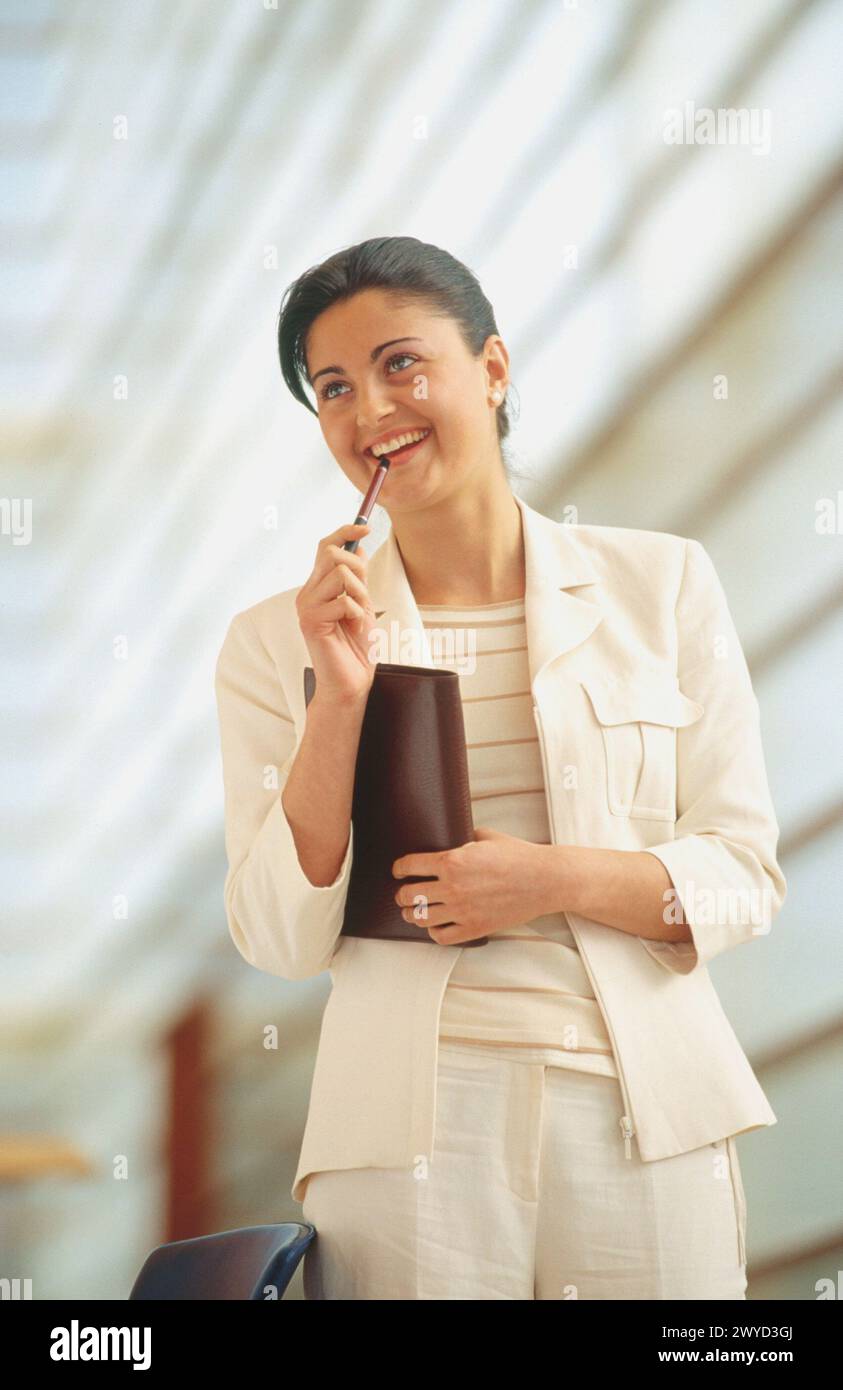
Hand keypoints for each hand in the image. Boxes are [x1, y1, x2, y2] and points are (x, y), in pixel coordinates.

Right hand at [295, 522, 377, 704]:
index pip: (324, 546)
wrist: (351, 682)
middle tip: (364, 595)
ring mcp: (306, 607)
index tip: (367, 528)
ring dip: (361, 594)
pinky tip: (355, 629)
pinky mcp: (311, 622)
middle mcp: (307, 593)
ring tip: (360, 616)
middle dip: (358, 568)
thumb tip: (358, 545)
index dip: (345, 532)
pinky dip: (359, 614)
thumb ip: (357, 578)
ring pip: (341, 574)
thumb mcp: (362, 604)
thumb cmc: (357, 647)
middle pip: (332, 553)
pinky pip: (344, 601)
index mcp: (317, 586)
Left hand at [391, 827, 555, 944]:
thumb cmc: (518, 856)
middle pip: (409, 895)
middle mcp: (452, 887)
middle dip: (401, 894)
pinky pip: (442, 936)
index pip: (410, 866)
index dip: (399, 868)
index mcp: (452, 861)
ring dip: (411, 914)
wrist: (544, 880)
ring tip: (411, 911)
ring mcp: (462, 910)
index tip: (398, 871)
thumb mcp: (485, 837)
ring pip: (420, 918)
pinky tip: (435, 925)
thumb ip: (461, 839)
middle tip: (402, 894)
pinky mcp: (475, 928)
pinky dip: (433, 932)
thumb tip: (450, 840)